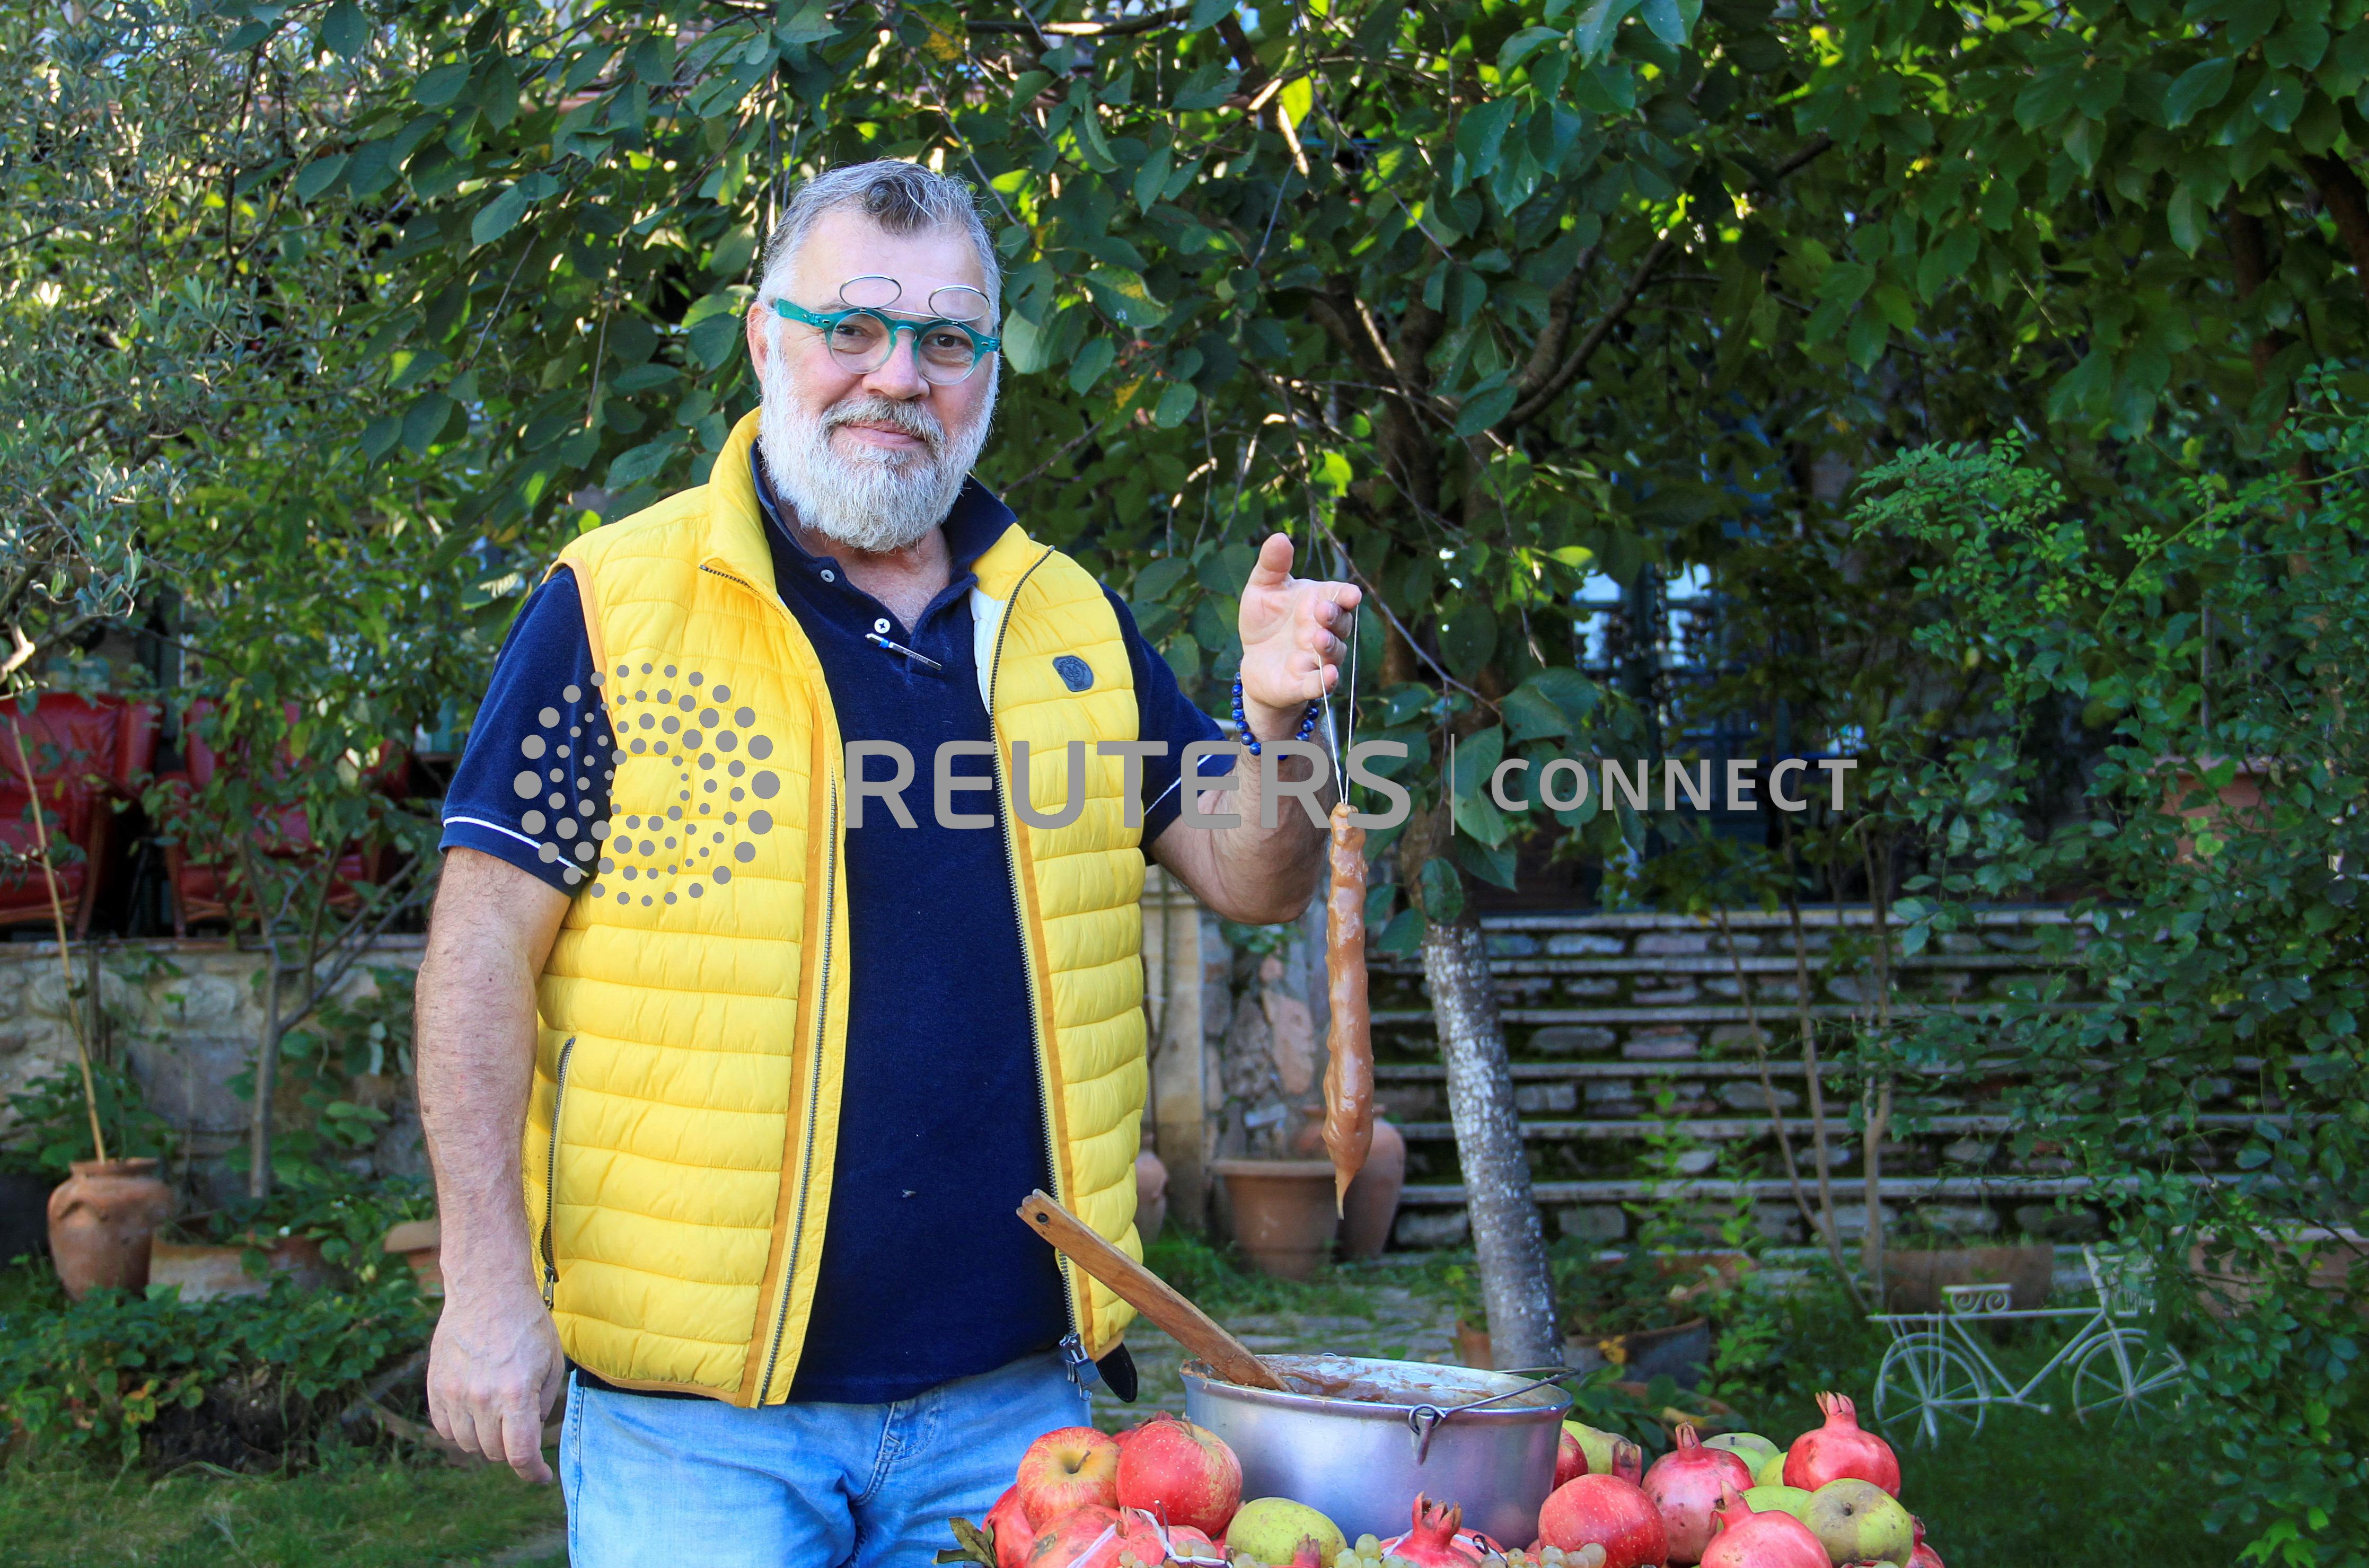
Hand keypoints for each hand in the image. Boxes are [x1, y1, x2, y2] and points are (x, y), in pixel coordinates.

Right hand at [427, 1274, 568, 1482]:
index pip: (519, 1454)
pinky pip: (445, 1429)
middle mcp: (481, 1398)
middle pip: (494, 1453)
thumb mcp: (551, 1364)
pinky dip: (461, 1429)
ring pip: (467, 1445)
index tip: (540, 1476)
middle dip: (511, 1448)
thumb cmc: (527, 1326)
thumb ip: (540, 1406)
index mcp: (515, 1393)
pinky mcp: (435, 1386)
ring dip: (485, 1439)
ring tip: (498, 1413)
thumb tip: (529, 1435)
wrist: (487, 1291)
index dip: (532, 1473)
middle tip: (520, 1426)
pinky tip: (475, 1410)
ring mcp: (454, 1393)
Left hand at [1235, 533, 1362, 740]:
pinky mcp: (1305, 684)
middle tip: (1322, 611)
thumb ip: (1272, 565)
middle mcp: (1325, 631)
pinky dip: (1325, 682)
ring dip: (1329, 647)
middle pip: (1340, 624)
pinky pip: (1320, 685)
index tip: (1350, 594)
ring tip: (1318, 638)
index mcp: (1319, 603)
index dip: (1347, 596)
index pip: (1340, 597)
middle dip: (1334, 617)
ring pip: (1333, 654)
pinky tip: (1328, 677)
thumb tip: (1280, 537)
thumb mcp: (1263, 588)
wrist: (1255, 662)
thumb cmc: (1267, 621)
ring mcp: (1317, 659)